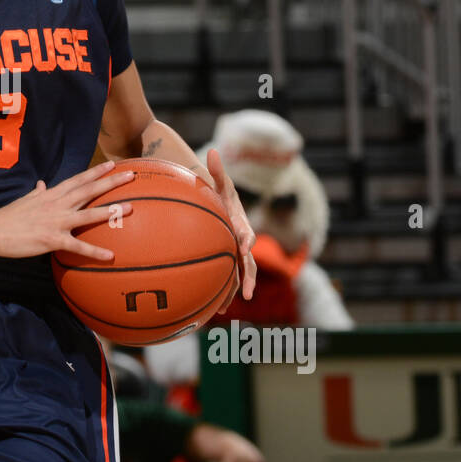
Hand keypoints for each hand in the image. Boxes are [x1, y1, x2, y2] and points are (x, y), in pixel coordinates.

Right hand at [0, 159, 134, 260]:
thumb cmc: (8, 216)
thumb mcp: (25, 200)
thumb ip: (37, 192)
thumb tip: (41, 184)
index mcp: (51, 195)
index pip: (78, 180)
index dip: (95, 172)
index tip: (112, 164)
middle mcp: (57, 204)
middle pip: (88, 191)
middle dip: (110, 182)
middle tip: (130, 175)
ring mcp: (56, 222)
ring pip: (88, 215)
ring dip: (110, 211)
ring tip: (130, 208)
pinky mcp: (52, 240)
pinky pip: (77, 246)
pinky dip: (94, 251)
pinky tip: (110, 255)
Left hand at [206, 149, 256, 307]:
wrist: (222, 207)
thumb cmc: (220, 196)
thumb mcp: (220, 184)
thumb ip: (218, 171)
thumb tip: (212, 150)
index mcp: (241, 224)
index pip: (246, 233)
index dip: (246, 240)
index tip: (244, 248)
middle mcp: (242, 243)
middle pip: (248, 262)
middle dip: (249, 278)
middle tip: (248, 293)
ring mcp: (236, 254)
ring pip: (238, 275)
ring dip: (234, 292)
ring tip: (223, 310)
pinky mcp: (228, 262)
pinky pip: (227, 279)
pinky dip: (221, 294)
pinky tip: (212, 311)